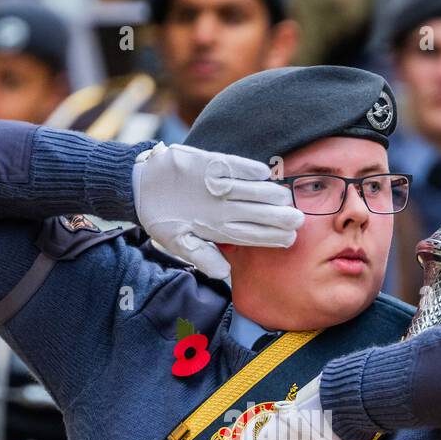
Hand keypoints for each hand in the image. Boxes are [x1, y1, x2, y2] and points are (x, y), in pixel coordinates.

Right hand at [131, 142, 304, 278]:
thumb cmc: (162, 218)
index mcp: (220, 228)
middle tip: (298, 219)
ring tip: (283, 197)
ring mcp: (220, 186)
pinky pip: (232, 166)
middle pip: (256, 213)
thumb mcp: (177, 242)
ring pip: (249, 190)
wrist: (142, 187)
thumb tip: (225, 274)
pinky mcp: (211, 164)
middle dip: (276, 216)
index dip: (270, 237)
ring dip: (266, 193)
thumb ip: (201, 257)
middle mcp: (226, 207)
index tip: (289, 239)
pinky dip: (245, 169)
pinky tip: (262, 172)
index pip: (251, 234)